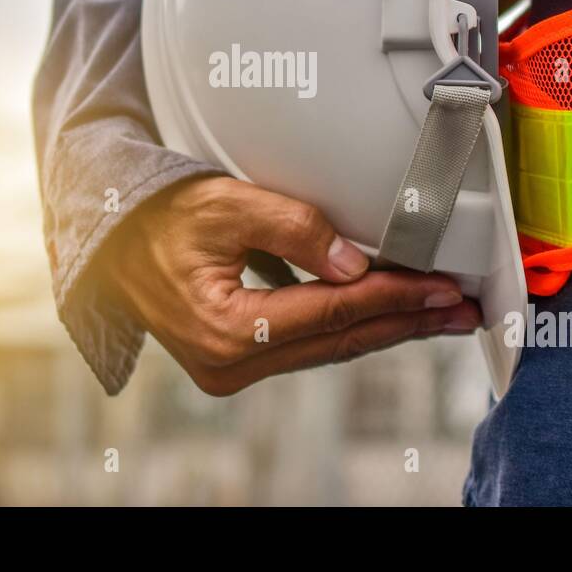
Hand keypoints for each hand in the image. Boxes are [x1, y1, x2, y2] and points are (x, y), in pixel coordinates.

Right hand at [97, 176, 479, 395]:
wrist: (109, 239)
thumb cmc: (160, 215)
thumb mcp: (226, 203)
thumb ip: (294, 228)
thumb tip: (355, 264)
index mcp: (228, 329)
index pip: (333, 312)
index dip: (395, 297)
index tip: (443, 288)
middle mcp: (231, 362)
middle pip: (339, 340)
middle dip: (407, 322)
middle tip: (462, 310)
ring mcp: (231, 368)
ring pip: (328, 348)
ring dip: (386, 328)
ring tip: (439, 315)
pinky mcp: (234, 360)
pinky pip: (308, 345)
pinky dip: (350, 327)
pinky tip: (386, 315)